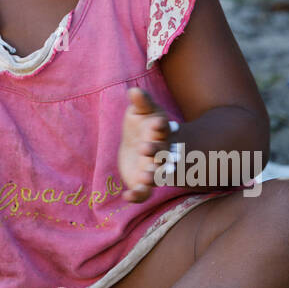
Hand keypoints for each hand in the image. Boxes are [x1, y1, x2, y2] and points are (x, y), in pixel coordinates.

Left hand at [118, 87, 171, 202]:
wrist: (140, 144)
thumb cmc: (143, 124)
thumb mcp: (141, 111)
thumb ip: (141, 102)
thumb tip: (134, 91)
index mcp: (160, 133)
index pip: (162, 129)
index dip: (160, 126)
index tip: (158, 123)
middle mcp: (160, 153)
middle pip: (162, 154)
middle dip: (156, 152)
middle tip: (145, 148)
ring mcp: (153, 168)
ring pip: (156, 175)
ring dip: (152, 177)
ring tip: (145, 177)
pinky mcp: (144, 183)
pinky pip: (143, 192)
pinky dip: (137, 195)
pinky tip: (126, 197)